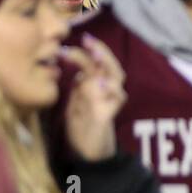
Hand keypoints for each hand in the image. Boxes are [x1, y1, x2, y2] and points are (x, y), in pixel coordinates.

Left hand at [62, 37, 125, 161]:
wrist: (88, 154)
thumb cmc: (82, 127)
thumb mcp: (75, 104)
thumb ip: (78, 89)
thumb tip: (79, 74)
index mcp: (97, 86)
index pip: (97, 63)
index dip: (91, 50)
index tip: (78, 38)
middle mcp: (106, 90)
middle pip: (110, 65)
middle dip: (100, 50)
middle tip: (87, 40)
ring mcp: (110, 101)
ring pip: (117, 77)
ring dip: (108, 64)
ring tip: (96, 56)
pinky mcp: (108, 114)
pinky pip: (116, 100)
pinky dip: (111, 90)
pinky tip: (100, 84)